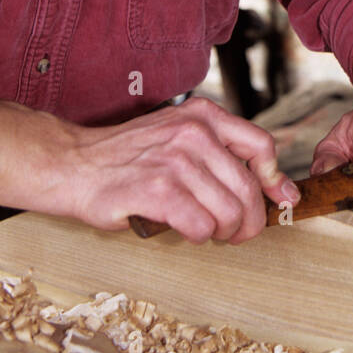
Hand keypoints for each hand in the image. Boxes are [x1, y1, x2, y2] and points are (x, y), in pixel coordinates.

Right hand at [56, 97, 299, 243]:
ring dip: (222, 232)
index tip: (280, 201)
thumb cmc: (126, 157)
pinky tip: (183, 230)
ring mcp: (174, 161)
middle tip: (236, 234)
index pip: (261, 146)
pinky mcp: (156, 190)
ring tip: (207, 232)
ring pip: (228, 213)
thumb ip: (221, 153)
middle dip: (248, 222)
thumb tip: (277, 189)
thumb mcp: (177, 135)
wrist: (71, 164)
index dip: (275, 180)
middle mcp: (192, 133)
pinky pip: (200, 226)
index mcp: (202, 116)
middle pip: (248, 189)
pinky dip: (197, 236)